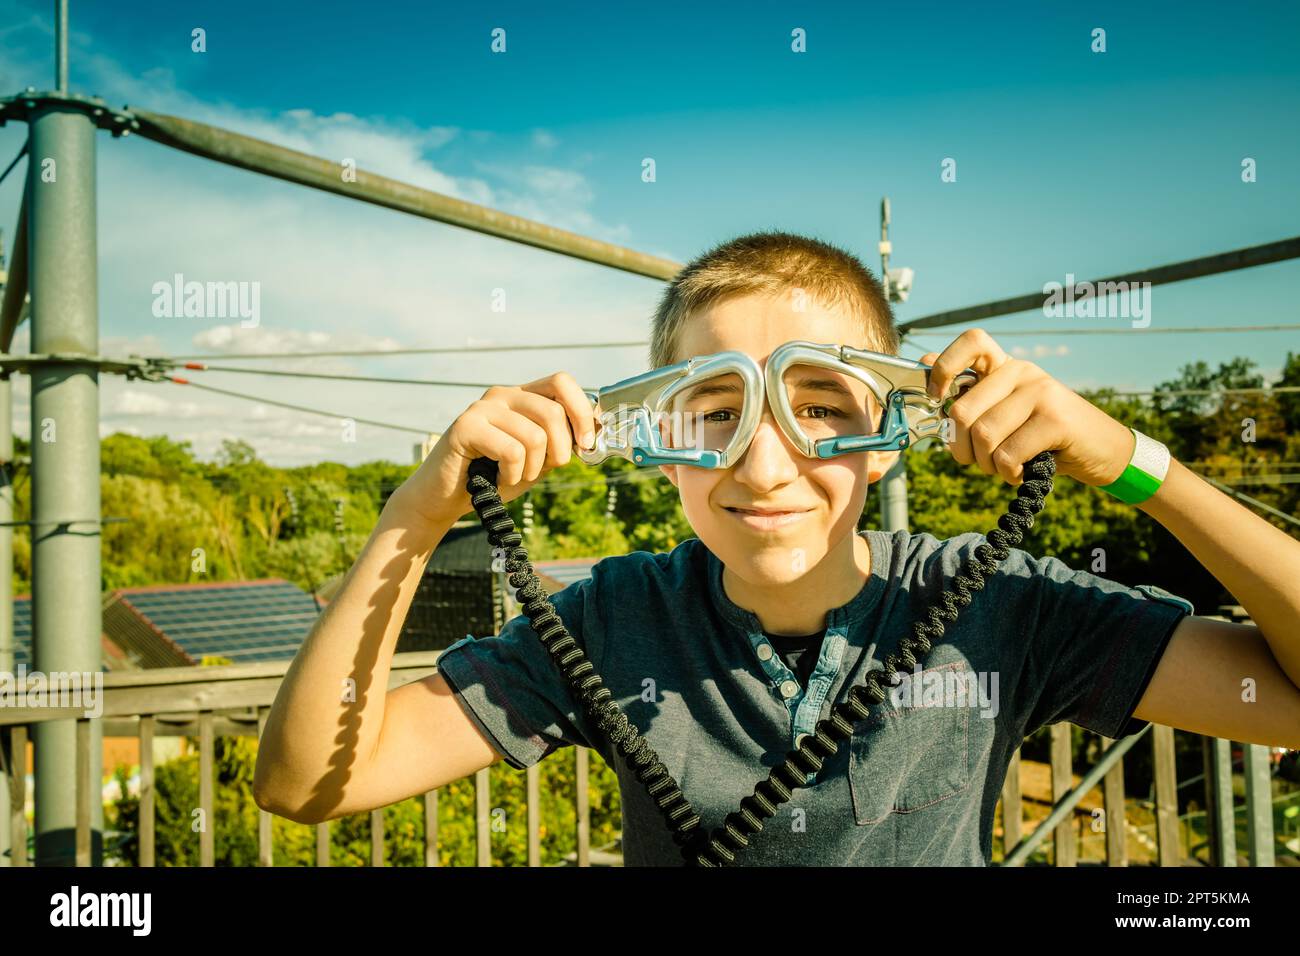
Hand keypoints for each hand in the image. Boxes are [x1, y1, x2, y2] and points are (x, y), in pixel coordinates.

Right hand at [392, 371, 597, 525]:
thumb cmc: (494, 477)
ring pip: (535, 436)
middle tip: (542, 470)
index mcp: (523, 396)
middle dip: (560, 451)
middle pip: (553, 412)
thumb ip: (561, 443)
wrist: (446, 498)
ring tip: (514, 475)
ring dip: (532, 469)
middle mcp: (503, 395)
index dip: (581, 411)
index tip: (585, 445)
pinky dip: (512, 474)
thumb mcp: (538, 459)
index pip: (562, 382)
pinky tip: (498, 478)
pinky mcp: (466, 426)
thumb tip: (594, 433)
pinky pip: (512, 451)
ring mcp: (482, 408)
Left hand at [919, 328, 1136, 486]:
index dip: (944, 366)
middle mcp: (1022, 371)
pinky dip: (1008, 473)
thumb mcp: (1005, 412)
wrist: (1101, 451)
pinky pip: (1007, 454)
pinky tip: (1022, 472)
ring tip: (1004, 467)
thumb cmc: (1042, 436)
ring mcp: (1040, 392)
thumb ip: (972, 395)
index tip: (937, 399)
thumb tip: (922, 363)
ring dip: (987, 465)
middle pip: (963, 411)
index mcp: (1005, 367)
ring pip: (983, 436)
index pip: (972, 340)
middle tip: (978, 462)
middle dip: (961, 449)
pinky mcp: (1055, 420)